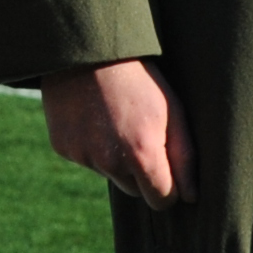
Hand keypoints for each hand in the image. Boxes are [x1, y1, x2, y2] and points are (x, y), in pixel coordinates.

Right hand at [40, 58, 183, 206]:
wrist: (88, 52)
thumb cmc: (140, 81)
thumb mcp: (174, 112)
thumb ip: (185, 158)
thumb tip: (190, 197)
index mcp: (142, 155)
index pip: (161, 201)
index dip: (168, 188)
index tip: (167, 168)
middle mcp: (109, 161)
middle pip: (134, 190)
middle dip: (140, 172)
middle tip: (138, 134)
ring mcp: (82, 155)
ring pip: (109, 174)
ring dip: (115, 158)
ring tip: (114, 121)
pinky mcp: (62, 147)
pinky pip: (85, 159)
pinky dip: (91, 146)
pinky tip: (93, 118)